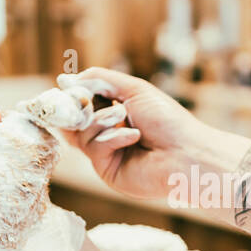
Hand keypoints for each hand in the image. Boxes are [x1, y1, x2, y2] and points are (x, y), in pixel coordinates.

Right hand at [56, 68, 237, 201]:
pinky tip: (133, 136)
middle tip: (83, 100)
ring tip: (123, 117)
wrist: (186, 152)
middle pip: (74, 118)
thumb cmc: (167, 120)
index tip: (65, 86)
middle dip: (79, 106)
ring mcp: (106, 153)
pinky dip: (112, 137)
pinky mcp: (106, 170)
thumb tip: (65, 80)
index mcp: (115, 112)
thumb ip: (100, 80)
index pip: (83, 101)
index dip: (74, 94)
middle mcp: (107, 133)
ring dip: (101, 120)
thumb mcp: (134, 89)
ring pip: (81, 132)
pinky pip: (94, 148)